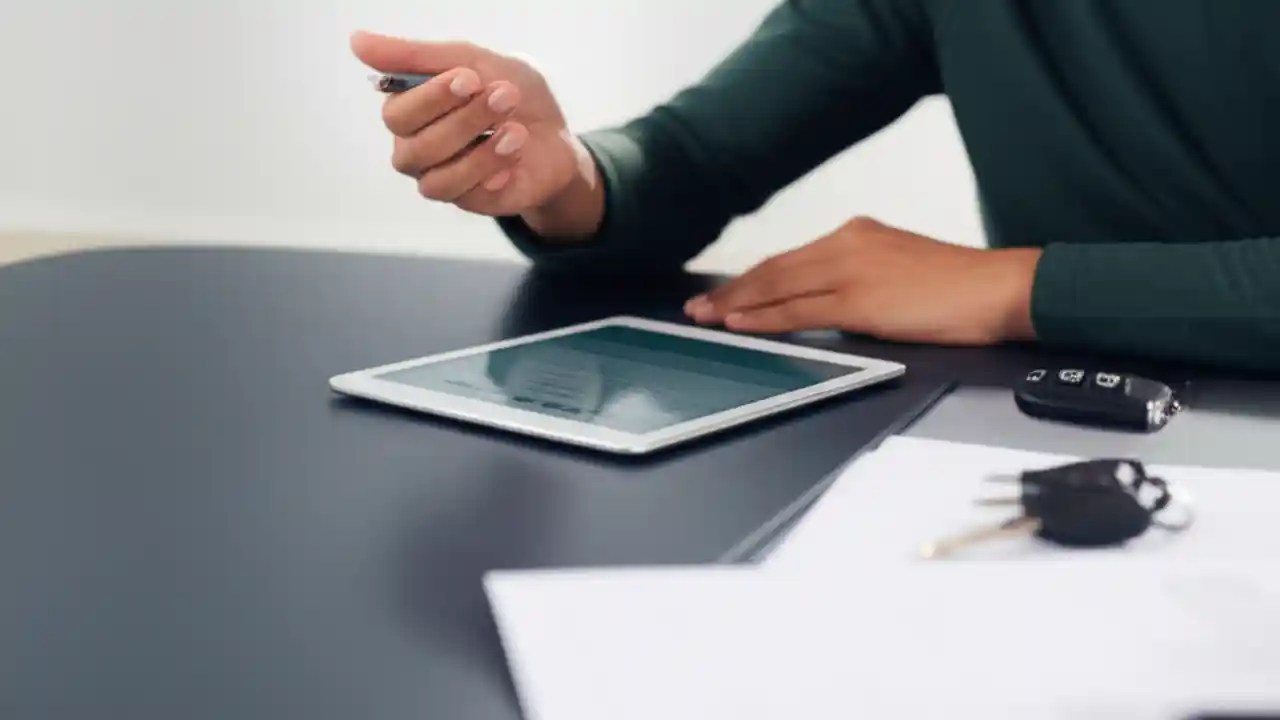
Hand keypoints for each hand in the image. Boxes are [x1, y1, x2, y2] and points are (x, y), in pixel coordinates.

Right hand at [351, 31, 603, 237]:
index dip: (433, 97)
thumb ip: (415, 55)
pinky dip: (495, 170)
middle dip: (466, 119)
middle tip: (506, 95)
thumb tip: (356, 41)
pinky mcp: (470, 202)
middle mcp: (416, 150)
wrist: (557, 136)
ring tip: (517, 130)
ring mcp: (440, 179)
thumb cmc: (510, 94)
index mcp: (410, 113)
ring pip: (438, 179)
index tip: (471, 77)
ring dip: (482, 150)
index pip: (397, 114)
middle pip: (417, 147)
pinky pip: (468, 196)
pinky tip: (516, 153)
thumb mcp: (472, 61)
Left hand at [684, 217, 1041, 345]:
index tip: (722, 293)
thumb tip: (825, 306)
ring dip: (736, 304)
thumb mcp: (898, 272)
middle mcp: (848, 243)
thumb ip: (858, 281)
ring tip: (704, 317)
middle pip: (773, 269)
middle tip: (695, 307)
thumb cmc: (958, 288)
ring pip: (778, 286)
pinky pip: (799, 309)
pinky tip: (740, 324)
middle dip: (730, 291)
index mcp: (857, 234)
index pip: (789, 259)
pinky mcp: (861, 298)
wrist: (998, 288)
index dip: (751, 279)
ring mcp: (852, 269)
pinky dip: (765, 318)